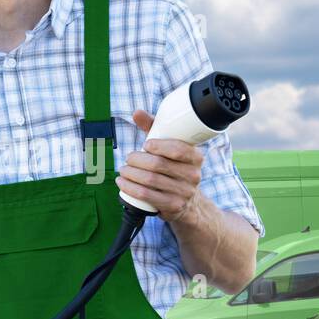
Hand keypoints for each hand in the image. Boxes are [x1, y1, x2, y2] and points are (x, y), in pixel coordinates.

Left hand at [115, 109, 204, 223]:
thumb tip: (137, 112)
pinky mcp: (173, 206)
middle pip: (159, 164)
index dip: (159, 146)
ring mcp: (184, 192)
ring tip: (122, 170)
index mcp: (195, 157)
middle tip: (128, 159)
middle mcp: (193, 175)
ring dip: (130, 174)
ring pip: (151, 180)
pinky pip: (147, 196)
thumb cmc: (173, 167)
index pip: (179, 149)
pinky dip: (130, 188)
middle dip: (137, 160)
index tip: (146, 145)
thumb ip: (154, 128)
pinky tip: (122, 183)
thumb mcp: (169, 148)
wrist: (187, 202)